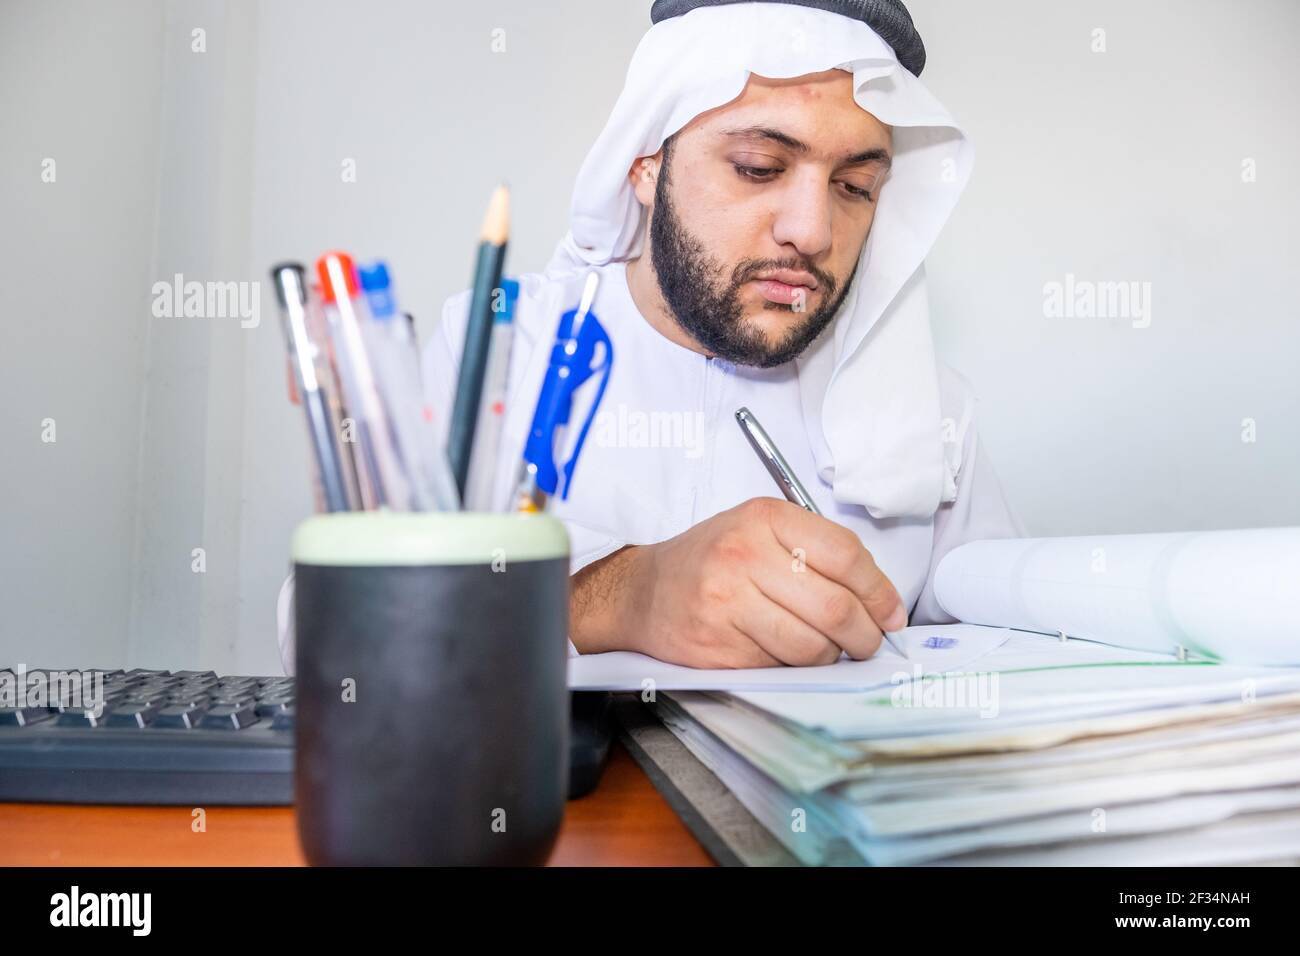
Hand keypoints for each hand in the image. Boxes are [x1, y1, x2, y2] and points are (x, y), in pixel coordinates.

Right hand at [570, 497, 907, 667]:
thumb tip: (882, 602)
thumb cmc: (714, 559)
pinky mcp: (717, 646)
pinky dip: (793, 667)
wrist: (642, 591)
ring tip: (827, 649)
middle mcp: (745, 556)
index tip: (891, 614)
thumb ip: (818, 551)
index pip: (845, 555)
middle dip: (864, 635)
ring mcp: (727, 603)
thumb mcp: (761, 530)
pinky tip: (784, 651)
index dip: (879, 591)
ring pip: (811, 645)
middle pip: (834, 607)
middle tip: (868, 642)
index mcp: (765, 518)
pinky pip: (779, 666)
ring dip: (831, 656)